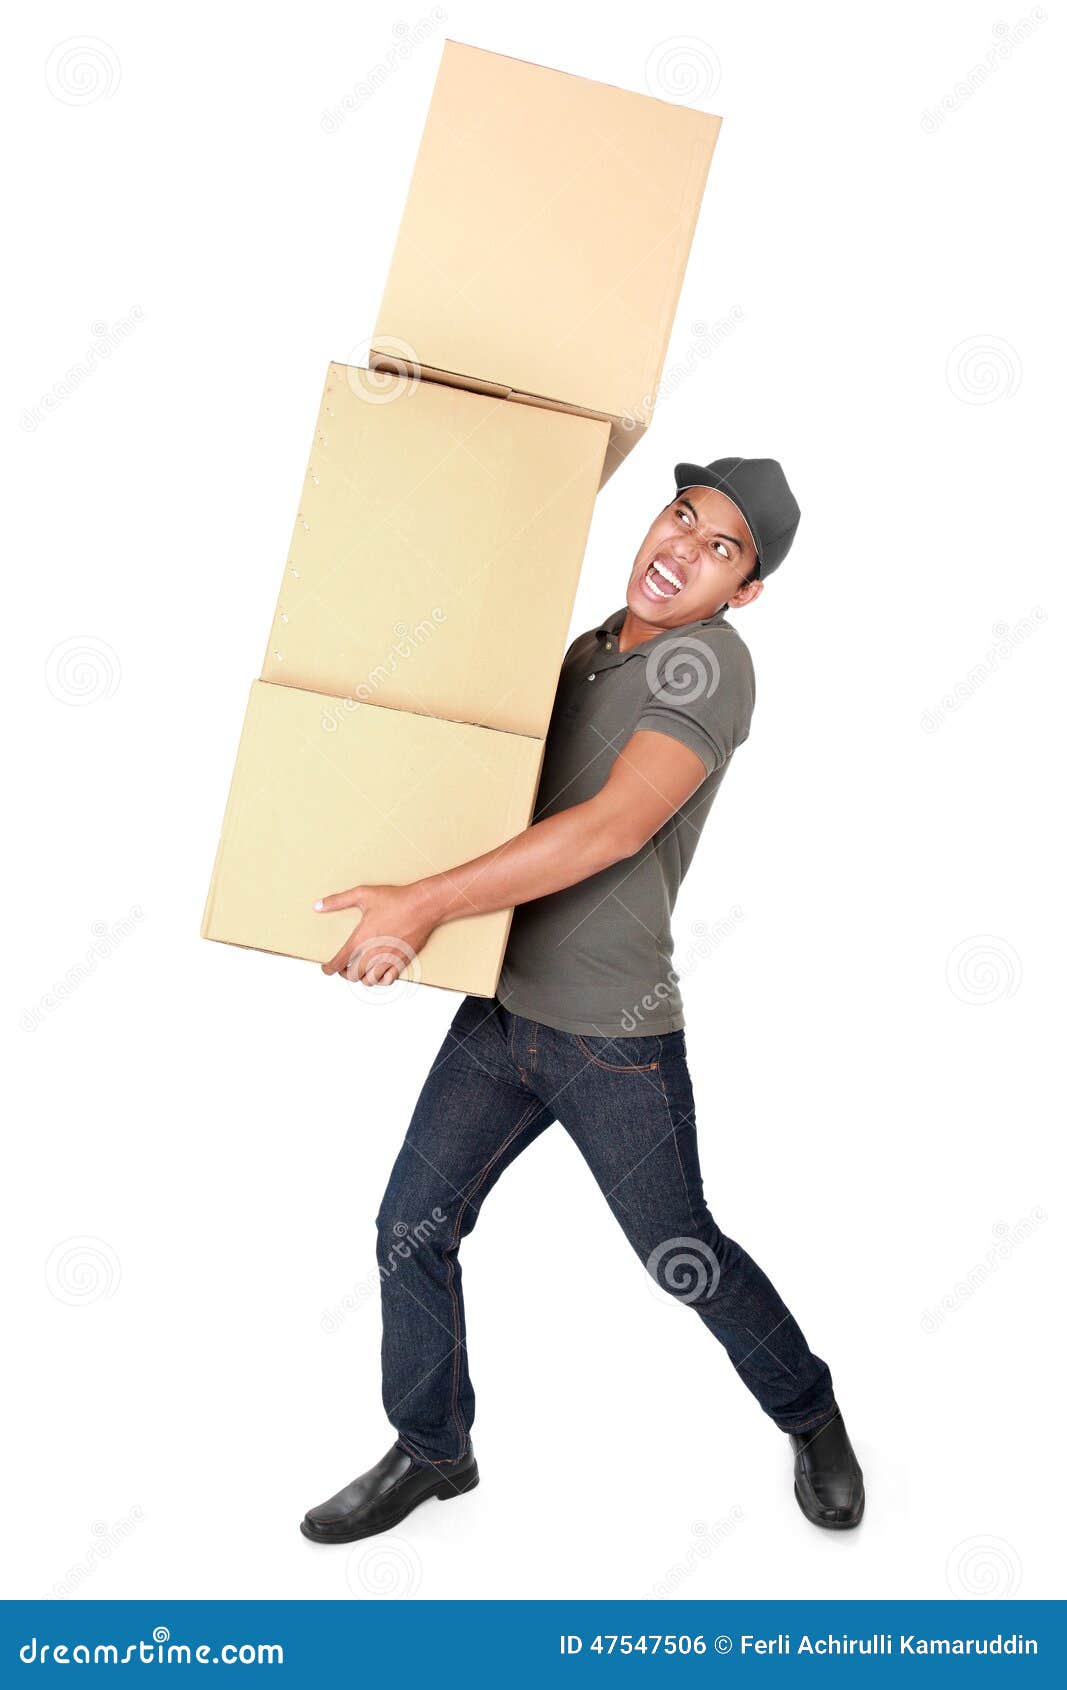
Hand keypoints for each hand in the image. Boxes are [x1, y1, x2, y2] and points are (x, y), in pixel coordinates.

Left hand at [316, 880, 440, 985]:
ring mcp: (388, 959)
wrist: (423, 906)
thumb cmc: (394, 899)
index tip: (326, 968)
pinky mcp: (402, 961)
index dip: (328, 969)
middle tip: (344, 967)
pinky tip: (378, 972)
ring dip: (362, 977)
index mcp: (360, 939)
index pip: (338, 962)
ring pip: (369, 981)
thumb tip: (317, 905)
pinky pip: (387, 980)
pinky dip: (380, 980)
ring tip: (361, 970)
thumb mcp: (362, 894)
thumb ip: (338, 901)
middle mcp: (373, 953)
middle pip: (352, 975)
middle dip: (345, 973)